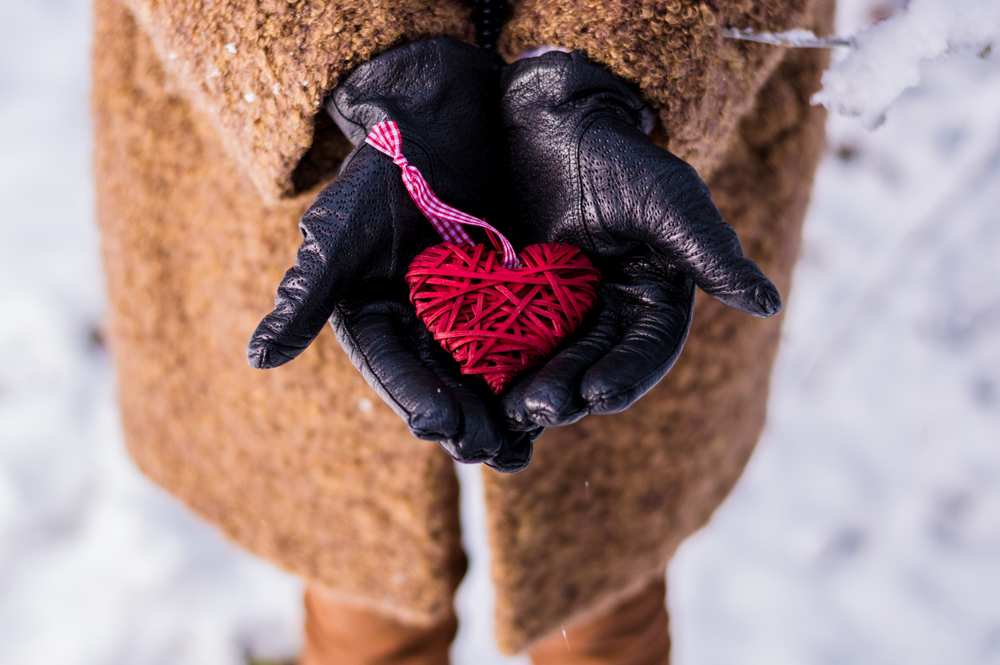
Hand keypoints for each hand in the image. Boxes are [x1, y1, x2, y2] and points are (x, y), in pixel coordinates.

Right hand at [247, 38, 536, 470]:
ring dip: (501, 417)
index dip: (416, 399)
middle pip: (442, 387)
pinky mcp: (506, 302)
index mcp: (375, 324)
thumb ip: (306, 294)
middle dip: (465, 423)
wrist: (438, 129)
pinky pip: (522, 344)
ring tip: (523, 451)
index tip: (440, 426)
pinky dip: (534, 374)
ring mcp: (465, 319)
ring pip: (483, 379)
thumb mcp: (341, 234)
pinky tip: (556, 402)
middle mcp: (419, 331)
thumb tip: (257, 359)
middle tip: (491, 453)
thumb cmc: (379, 177)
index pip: (393, 372)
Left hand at [499, 51, 781, 429]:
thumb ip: (710, 253)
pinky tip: (482, 385)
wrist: (552, 123)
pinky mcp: (517, 300)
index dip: (625, 375)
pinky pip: (510, 339)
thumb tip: (768, 304)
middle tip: (541, 410)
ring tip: (511, 410)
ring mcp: (561, 309)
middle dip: (570, 389)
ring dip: (534, 387)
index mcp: (653, 298)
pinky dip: (499, 364)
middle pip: (594, 363)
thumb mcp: (667, 202)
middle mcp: (610, 311)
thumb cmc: (618, 156)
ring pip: (551, 360)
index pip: (646, 349)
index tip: (597, 394)